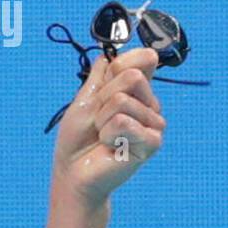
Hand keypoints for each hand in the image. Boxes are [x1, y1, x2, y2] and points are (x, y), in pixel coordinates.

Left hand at [52, 47, 164, 207]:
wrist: (74, 174)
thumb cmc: (77, 141)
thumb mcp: (85, 100)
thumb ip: (101, 75)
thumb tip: (109, 53)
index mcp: (137, 91)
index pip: (143, 58)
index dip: (119, 67)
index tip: (101, 92)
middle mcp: (149, 104)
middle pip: (131, 77)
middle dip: (103, 99)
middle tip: (98, 123)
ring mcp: (154, 122)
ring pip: (123, 100)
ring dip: (102, 120)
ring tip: (103, 137)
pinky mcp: (153, 141)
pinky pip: (123, 122)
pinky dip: (108, 134)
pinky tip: (111, 147)